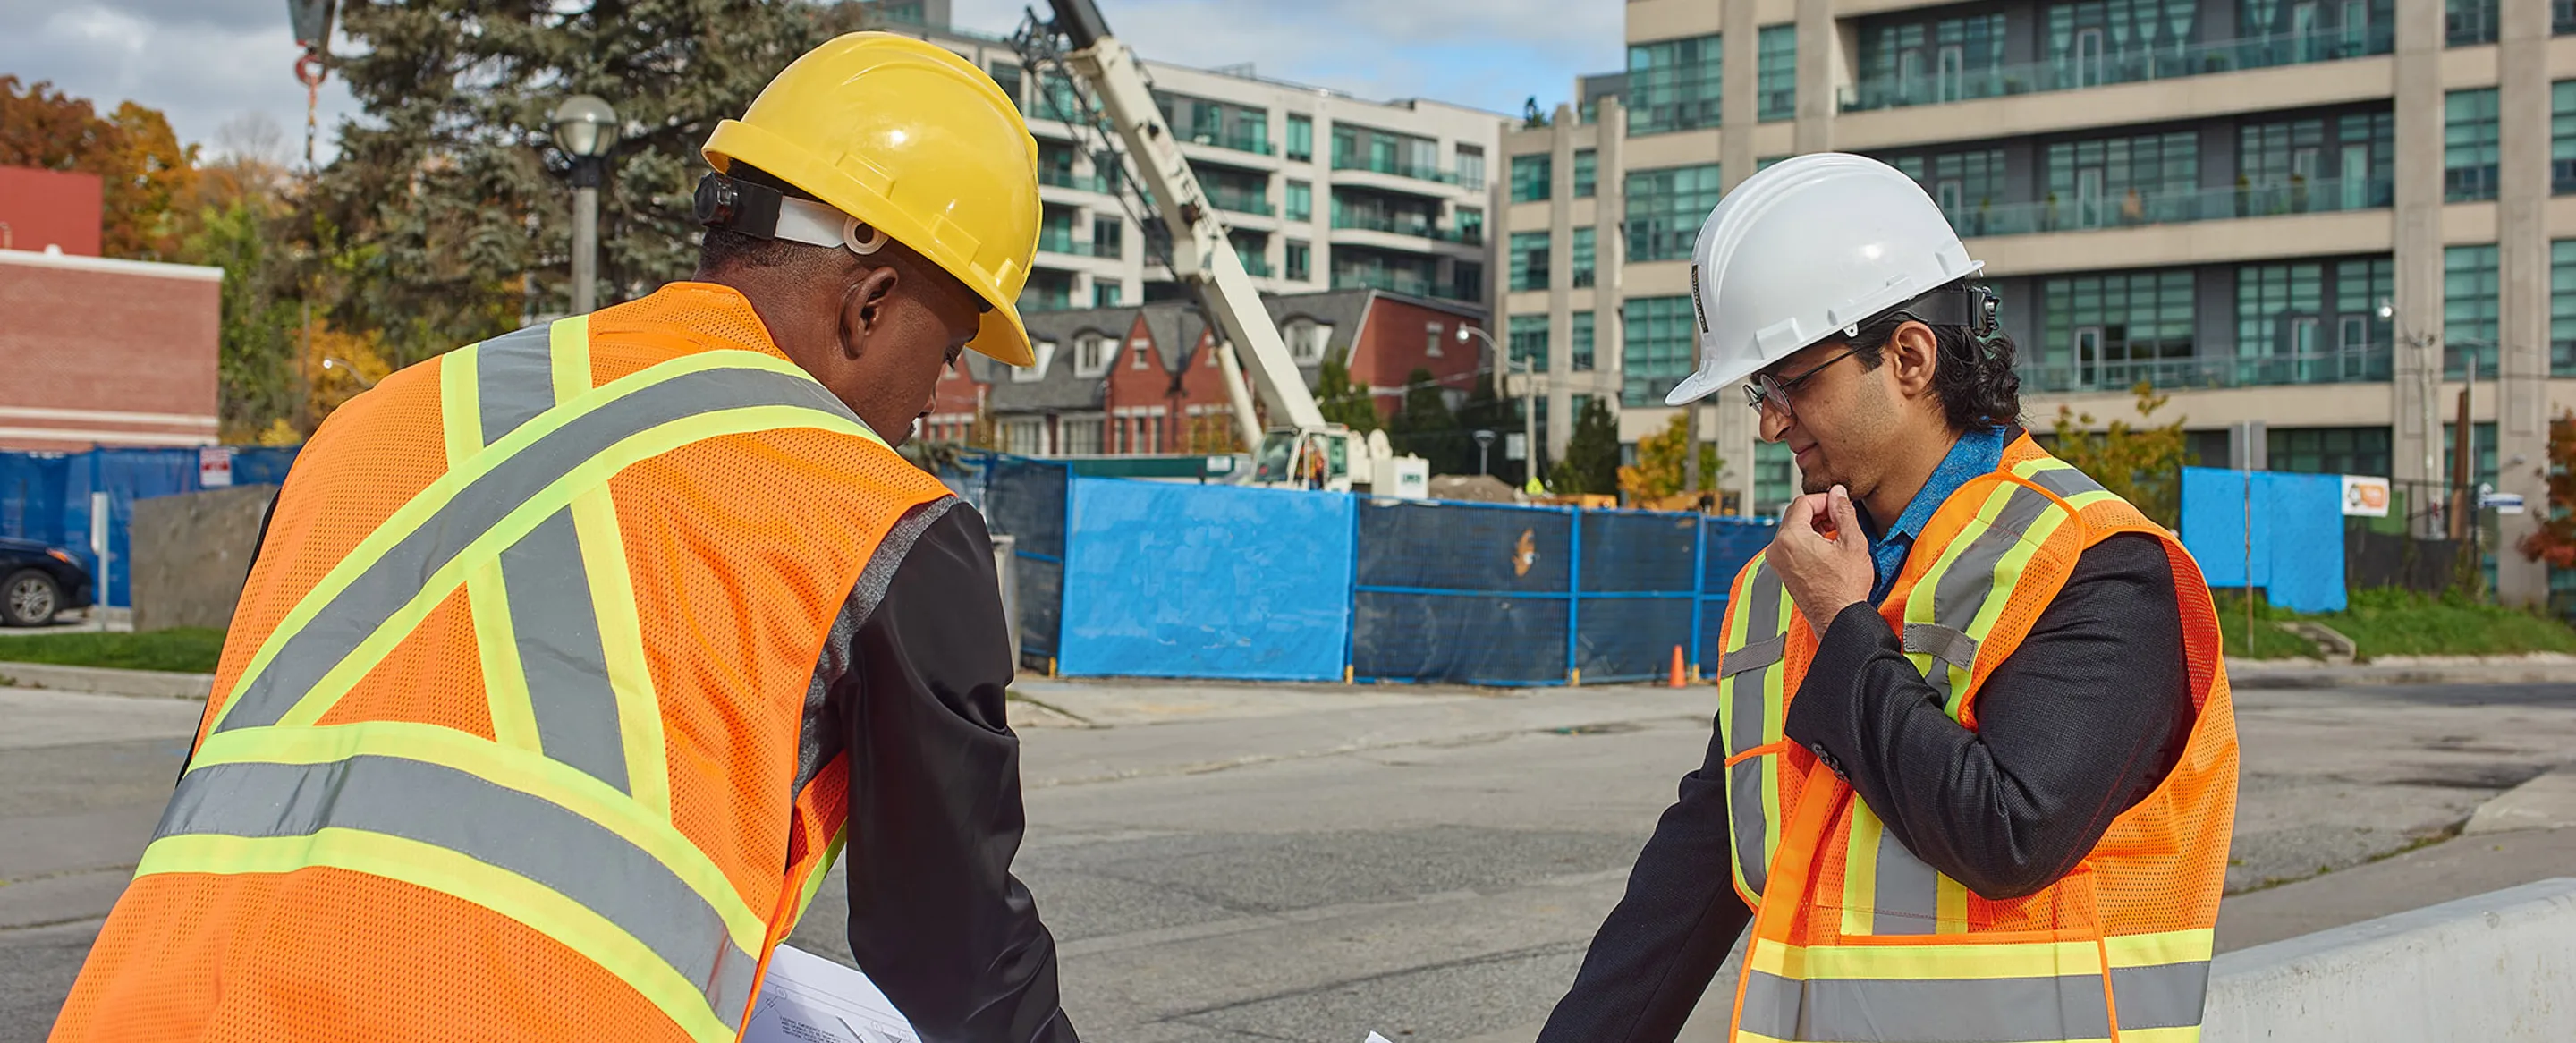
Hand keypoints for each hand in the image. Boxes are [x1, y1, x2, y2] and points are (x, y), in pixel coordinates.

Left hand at [1769, 484, 1875, 633]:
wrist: (1838, 618)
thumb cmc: (1845, 588)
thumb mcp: (1852, 543)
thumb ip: (1843, 512)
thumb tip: (1838, 493)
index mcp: (1791, 538)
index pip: (1803, 502)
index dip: (1824, 499)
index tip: (1839, 504)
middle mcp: (1778, 548)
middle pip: (1795, 514)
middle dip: (1818, 511)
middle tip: (1839, 517)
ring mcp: (1778, 560)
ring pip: (1793, 529)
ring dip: (1813, 525)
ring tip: (1836, 532)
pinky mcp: (1782, 570)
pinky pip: (1792, 544)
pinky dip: (1807, 539)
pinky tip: (1827, 546)